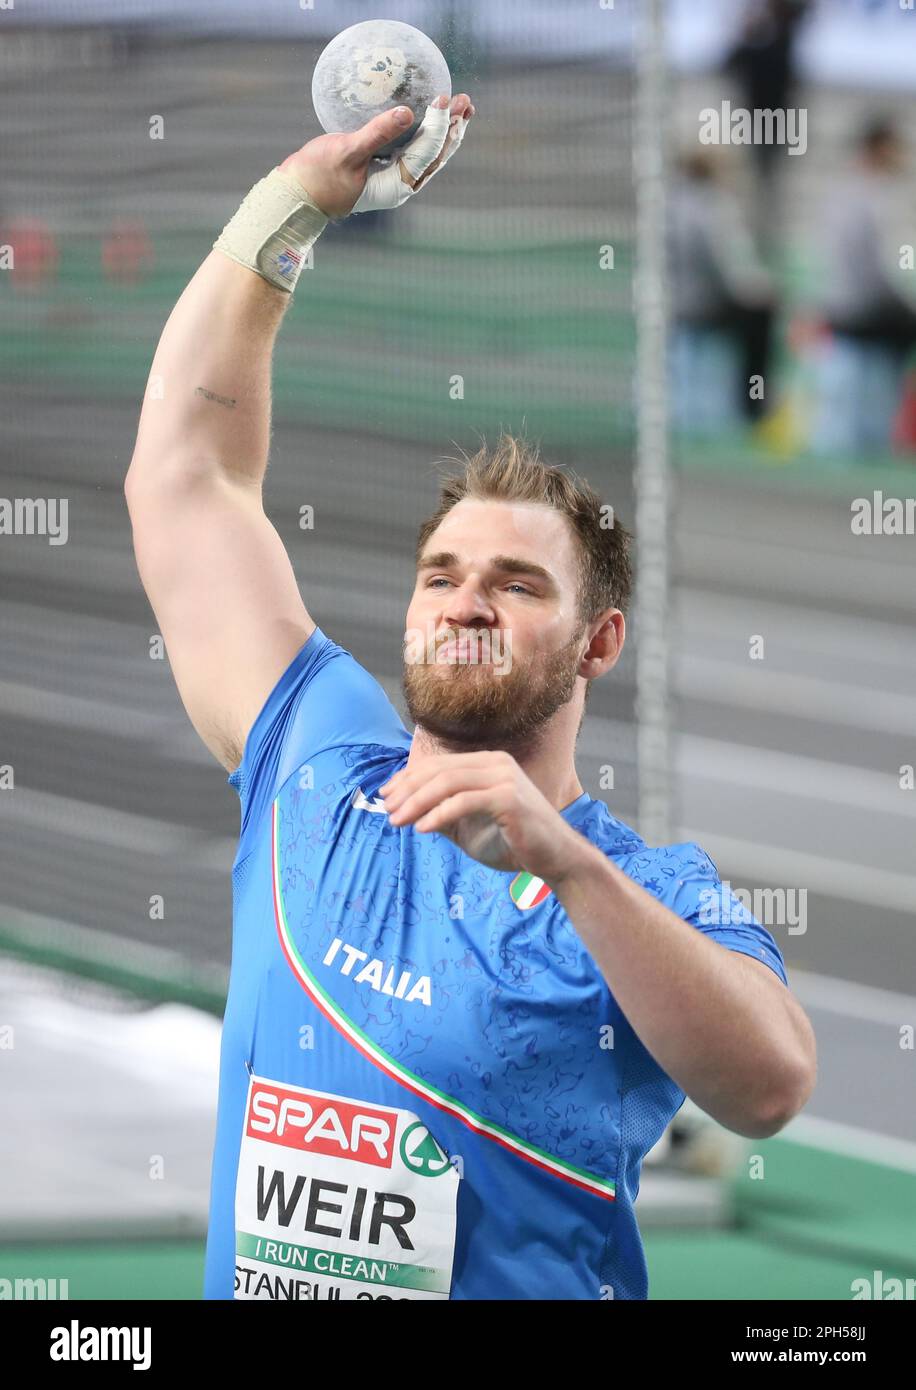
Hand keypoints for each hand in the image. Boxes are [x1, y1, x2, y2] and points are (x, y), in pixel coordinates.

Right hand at [279, 93, 474, 219]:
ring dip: (445, 130)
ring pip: (429, 153)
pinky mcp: (385, 168)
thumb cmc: (318, 176)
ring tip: (461, 107)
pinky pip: (413, 149)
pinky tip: (430, 117)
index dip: (438, 125)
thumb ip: (378, 134)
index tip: (444, 99)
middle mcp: (402, 184)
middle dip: (453, 129)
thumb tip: (407, 114)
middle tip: (467, 101)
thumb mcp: (347, 151)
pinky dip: (425, 132)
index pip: (426, 153)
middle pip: (436, 156)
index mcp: (396, 186)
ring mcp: (395, 177)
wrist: (299, 193)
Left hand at [379, 752, 584, 882]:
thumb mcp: (469, 825)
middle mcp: (496, 763)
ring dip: (416, 803)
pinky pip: (463, 802)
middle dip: (406, 789)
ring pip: (447, 783)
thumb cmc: (512, 842)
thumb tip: (406, 809)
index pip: (438, 764)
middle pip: (438, 770)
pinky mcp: (509, 798)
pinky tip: (422, 829)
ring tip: (396, 821)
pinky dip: (438, 815)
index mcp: (488, 763)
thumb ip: (443, 813)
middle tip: (386, 809)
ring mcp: (504, 778)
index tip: (386, 795)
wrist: (555, 859)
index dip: (407, 777)